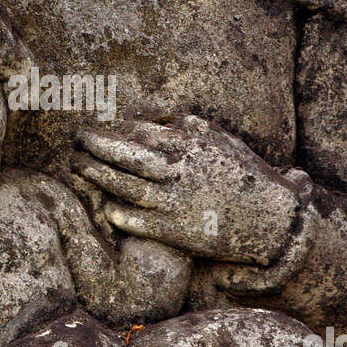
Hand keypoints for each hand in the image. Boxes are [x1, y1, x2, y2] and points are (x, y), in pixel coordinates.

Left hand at [71, 117, 304, 263]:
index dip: (115, 128)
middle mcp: (177, 172)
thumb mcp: (220, 139)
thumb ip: (187, 125)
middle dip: (94, 145)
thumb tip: (155, 114)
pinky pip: (132, 220)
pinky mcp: (172, 231)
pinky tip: (103, 203)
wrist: (270, 220)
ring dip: (93, 174)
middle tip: (76, 139)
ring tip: (76, 165)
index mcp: (189, 145)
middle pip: (123, 156)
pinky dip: (114, 210)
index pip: (139, 130)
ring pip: (120, 186)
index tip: (101, 127)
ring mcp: (172, 203)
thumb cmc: (245, 174)